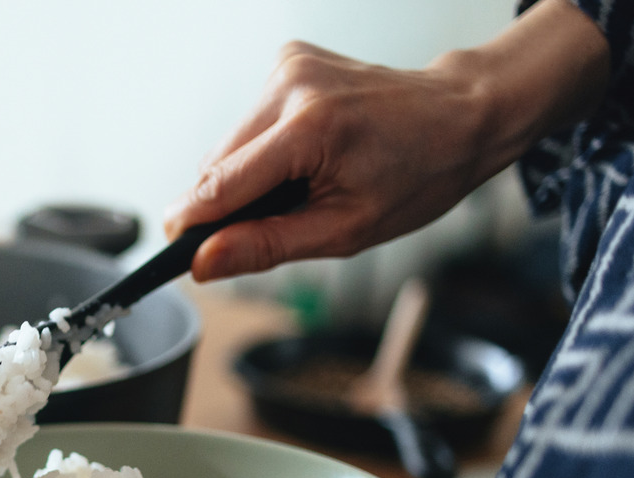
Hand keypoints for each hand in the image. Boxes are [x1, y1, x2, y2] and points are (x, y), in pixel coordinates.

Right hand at [166, 0, 607, 280]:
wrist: (460, 115)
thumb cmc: (417, 176)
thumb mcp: (345, 230)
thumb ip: (266, 245)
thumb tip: (202, 262)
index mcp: (311, 129)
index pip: (220, 185)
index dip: (190, 224)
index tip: (173, 251)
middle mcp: (292, 86)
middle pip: (216, 165)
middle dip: (229, 203)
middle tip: (274, 222)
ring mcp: (289, 66)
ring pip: (229, 144)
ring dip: (248, 174)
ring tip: (302, 183)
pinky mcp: (290, 59)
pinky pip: (250, 121)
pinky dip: (265, 146)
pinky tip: (306, 151)